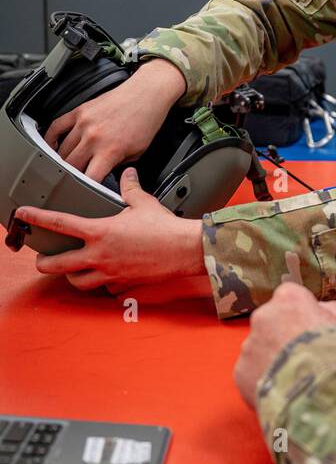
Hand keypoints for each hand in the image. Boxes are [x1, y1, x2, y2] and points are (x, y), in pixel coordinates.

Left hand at [17, 168, 204, 290]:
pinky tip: (103, 280)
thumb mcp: (143, 203)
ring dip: (70, 277)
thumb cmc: (165, 228)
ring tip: (69, 272)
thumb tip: (128, 174)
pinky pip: (104, 289)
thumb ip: (130, 189)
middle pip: (59, 265)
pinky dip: (101, 286)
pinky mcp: (123, 283)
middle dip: (45, 262)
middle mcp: (100, 255)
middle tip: (41, 259)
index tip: (24, 215)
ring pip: (78, 282)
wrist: (184, 250)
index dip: (38, 218)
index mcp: (100, 231)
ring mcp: (110, 272)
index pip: (61, 223)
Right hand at [44, 59, 185, 182]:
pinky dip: (50, 139)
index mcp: (110, 150)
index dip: (86, 190)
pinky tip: (52, 147)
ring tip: (64, 168)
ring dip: (62, 161)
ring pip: (62, 150)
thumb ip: (118, 166)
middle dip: (72, 177)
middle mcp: (93, 137)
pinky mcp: (79, 111)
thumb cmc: (146, 120)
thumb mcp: (138, 152)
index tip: (85, 194)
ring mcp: (84, 123)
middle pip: (70, 166)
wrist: (147, 94)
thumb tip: (105, 175)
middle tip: (73, 182)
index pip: (89, 179)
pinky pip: (56, 127)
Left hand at [234, 281, 335, 406]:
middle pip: (270, 322)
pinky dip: (263, 380)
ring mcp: (250, 345)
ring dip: (272, 359)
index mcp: (289, 300)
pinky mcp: (242, 372)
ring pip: (259, 349)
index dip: (300, 313)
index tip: (309, 327)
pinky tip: (282, 391)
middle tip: (302, 356)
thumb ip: (331, 311)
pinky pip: (251, 373)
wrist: (321, 393)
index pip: (289, 296)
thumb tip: (322, 310)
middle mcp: (264, 316)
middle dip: (282, 336)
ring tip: (294, 378)